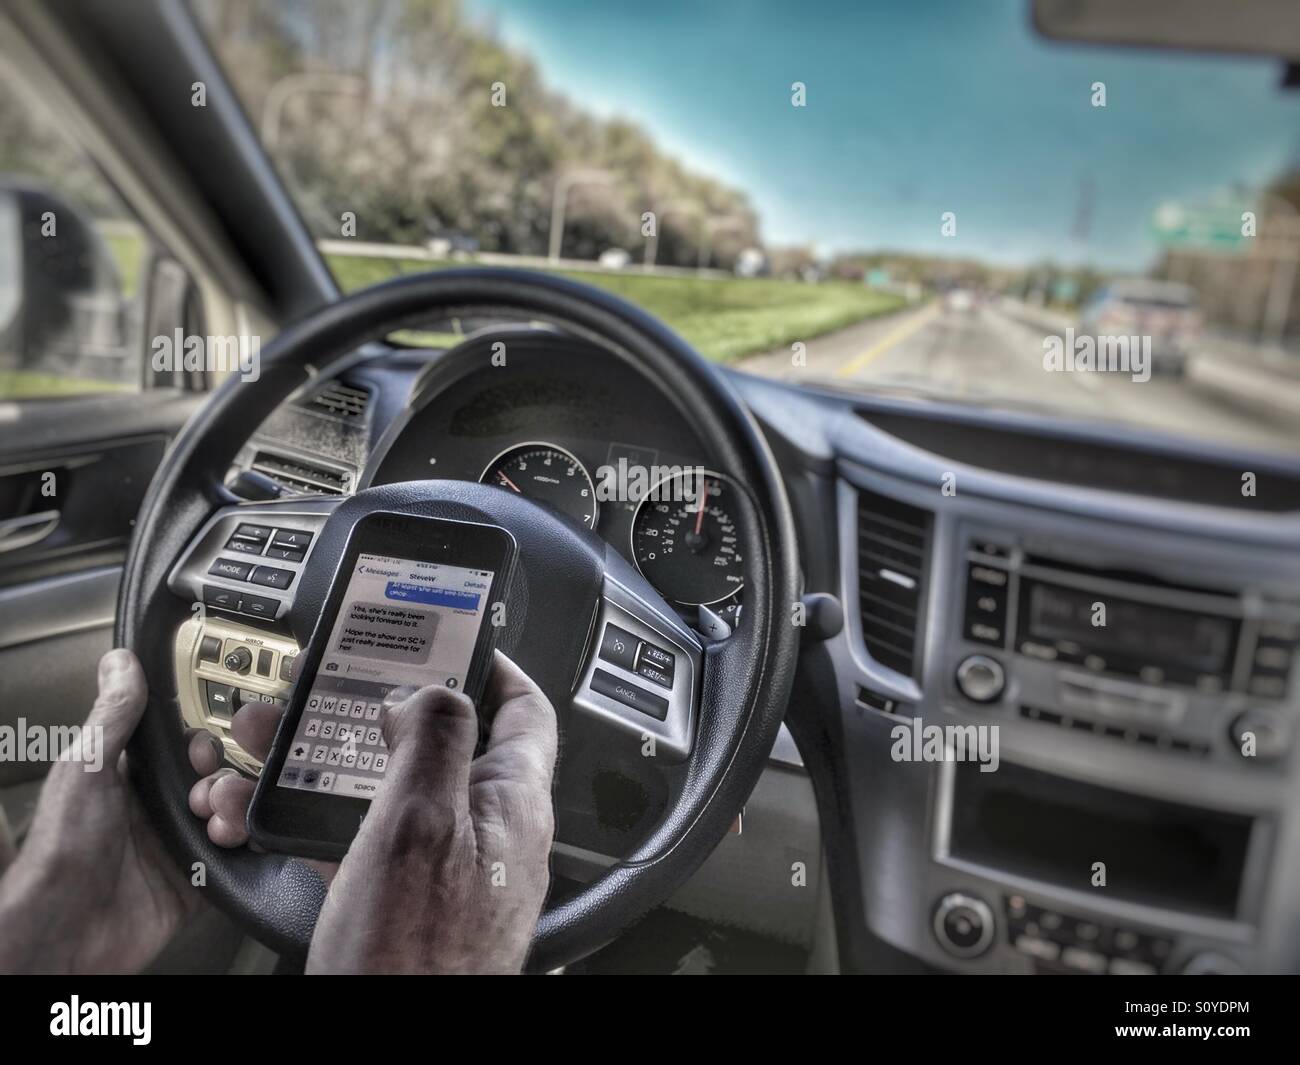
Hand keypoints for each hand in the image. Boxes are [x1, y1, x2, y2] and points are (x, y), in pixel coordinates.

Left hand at [0, 648, 227, 973]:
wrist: (66, 927)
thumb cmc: (62, 849)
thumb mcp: (86, 767)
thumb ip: (112, 715)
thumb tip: (121, 663)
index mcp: (130, 780)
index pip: (182, 745)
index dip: (202, 739)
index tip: (202, 744)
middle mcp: (157, 810)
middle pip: (216, 776)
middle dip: (224, 775)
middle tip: (206, 788)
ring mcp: (179, 845)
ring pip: (233, 811)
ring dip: (235, 807)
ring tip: (214, 819)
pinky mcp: (199, 880)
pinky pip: (240, 854)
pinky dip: (245, 843)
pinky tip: (227, 841)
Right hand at [189, 652, 557, 973]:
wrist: (390, 1051)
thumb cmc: (415, 959)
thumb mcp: (422, 826)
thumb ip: (435, 742)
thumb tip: (434, 691)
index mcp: (511, 803)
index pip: (525, 711)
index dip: (491, 666)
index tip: (452, 638)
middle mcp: (487, 832)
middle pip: (440, 744)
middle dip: (379, 712)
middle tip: (327, 692)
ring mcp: (446, 869)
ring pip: (390, 790)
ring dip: (330, 763)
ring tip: (270, 746)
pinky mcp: (405, 902)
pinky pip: (363, 842)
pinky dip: (317, 822)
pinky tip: (266, 814)